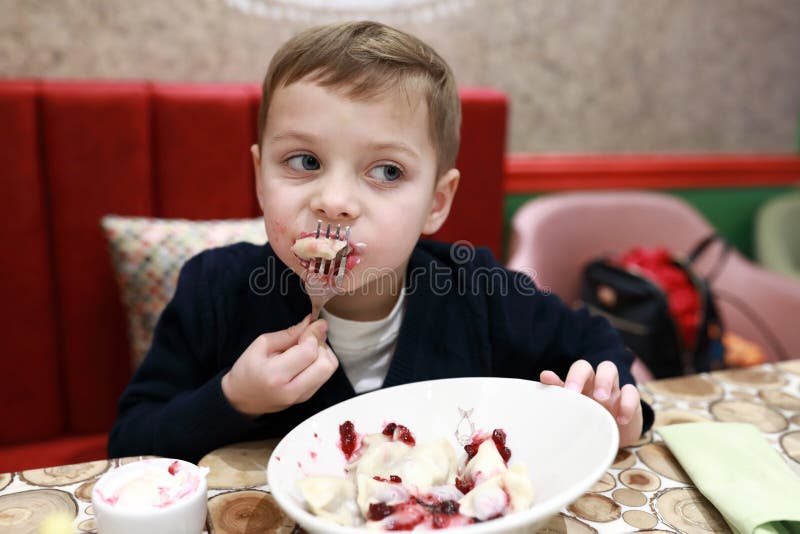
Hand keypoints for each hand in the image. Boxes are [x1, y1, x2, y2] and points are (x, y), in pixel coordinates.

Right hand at [222, 315, 338, 416]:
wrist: (241, 399)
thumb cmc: (247, 369)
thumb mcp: (261, 344)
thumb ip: (289, 333)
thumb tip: (312, 322)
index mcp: (275, 374)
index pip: (308, 352)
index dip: (314, 334)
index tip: (315, 323)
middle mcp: (291, 389)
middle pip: (325, 364)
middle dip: (321, 345)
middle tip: (308, 338)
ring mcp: (301, 397)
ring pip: (329, 370)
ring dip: (323, 354)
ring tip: (307, 349)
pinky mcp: (307, 398)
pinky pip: (325, 377)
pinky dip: (321, 363)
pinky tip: (307, 360)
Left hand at [540, 360, 643, 447]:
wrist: (612, 437)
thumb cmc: (588, 419)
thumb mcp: (574, 409)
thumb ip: (560, 392)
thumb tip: (544, 376)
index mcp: (584, 383)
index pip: (580, 368)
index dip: (574, 376)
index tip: (568, 392)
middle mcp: (598, 382)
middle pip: (595, 365)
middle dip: (589, 376)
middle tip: (583, 394)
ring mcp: (615, 390)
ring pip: (611, 370)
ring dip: (605, 382)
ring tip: (602, 399)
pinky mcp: (631, 402)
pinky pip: (632, 393)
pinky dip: (628, 404)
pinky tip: (621, 420)